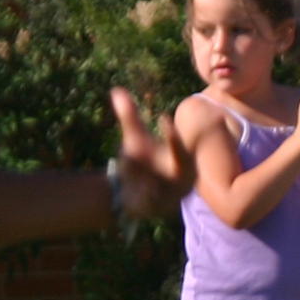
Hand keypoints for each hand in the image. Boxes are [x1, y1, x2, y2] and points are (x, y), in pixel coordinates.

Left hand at [109, 87, 189, 219]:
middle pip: (179, 165)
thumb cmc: (140, 162)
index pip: (182, 143)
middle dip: (165, 154)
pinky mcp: (161, 208)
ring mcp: (174, 194)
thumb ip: (129, 117)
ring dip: (147, 174)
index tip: (162, 118)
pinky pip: (153, 200)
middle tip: (145, 146)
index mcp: (182, 157)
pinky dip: (142, 192)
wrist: (130, 194)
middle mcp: (183, 176)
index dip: (174, 133)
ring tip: (130, 164)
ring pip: (163, 183)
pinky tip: (130, 187)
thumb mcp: (134, 139)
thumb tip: (116, 91)